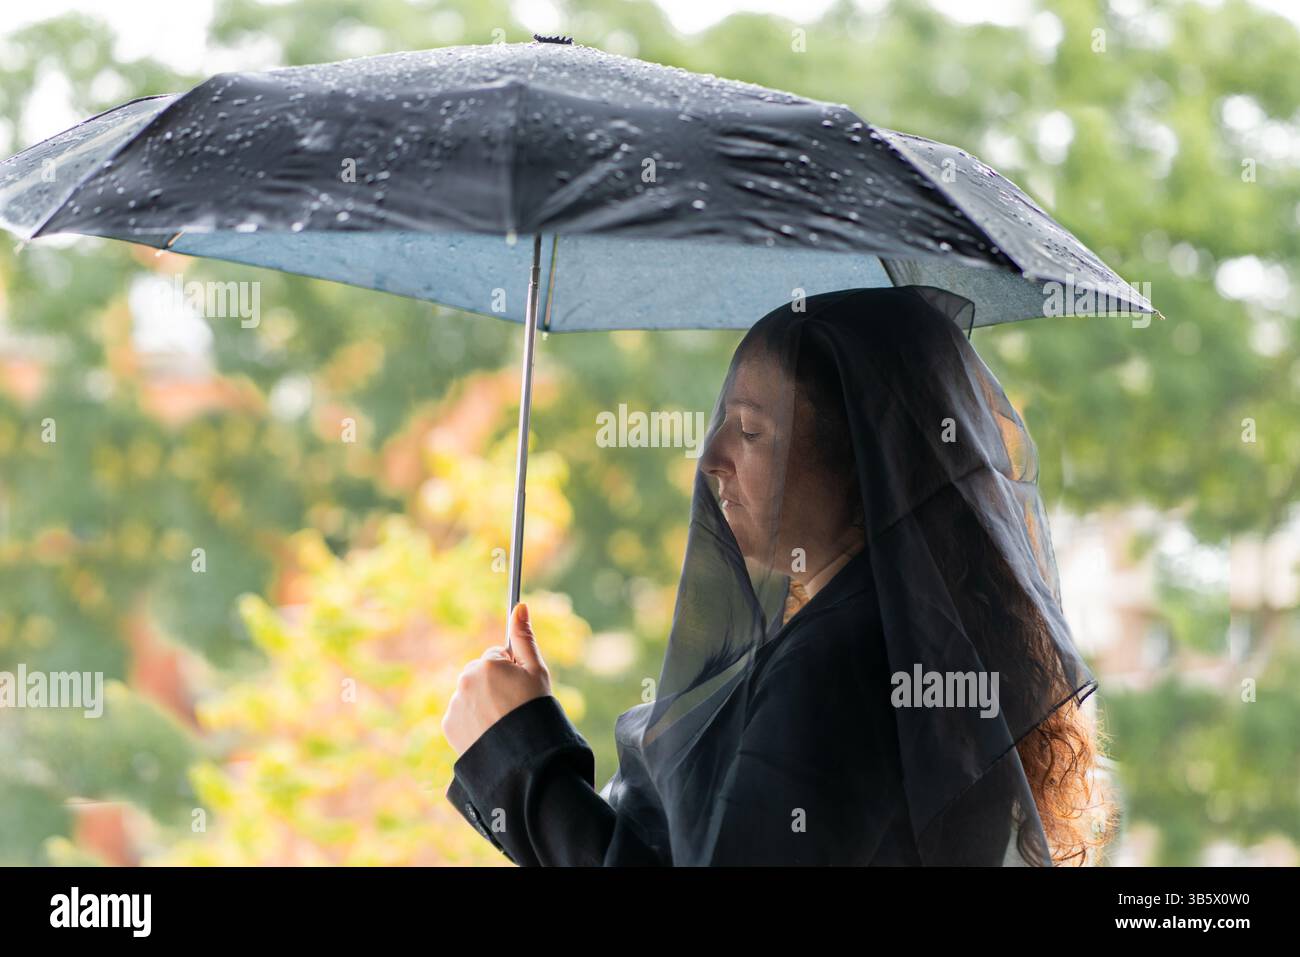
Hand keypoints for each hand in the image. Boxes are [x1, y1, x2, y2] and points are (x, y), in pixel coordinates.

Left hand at [441, 602, 551, 756]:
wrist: (524, 756)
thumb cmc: (535, 710)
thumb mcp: (537, 671)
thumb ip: (524, 636)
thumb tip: (519, 606)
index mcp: (487, 662)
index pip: (497, 656)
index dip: (513, 671)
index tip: (521, 688)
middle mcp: (465, 678)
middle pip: (482, 673)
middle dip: (495, 684)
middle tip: (512, 707)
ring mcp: (455, 702)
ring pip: (471, 693)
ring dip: (483, 702)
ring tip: (501, 722)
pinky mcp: (449, 724)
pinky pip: (462, 713)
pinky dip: (473, 720)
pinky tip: (488, 731)